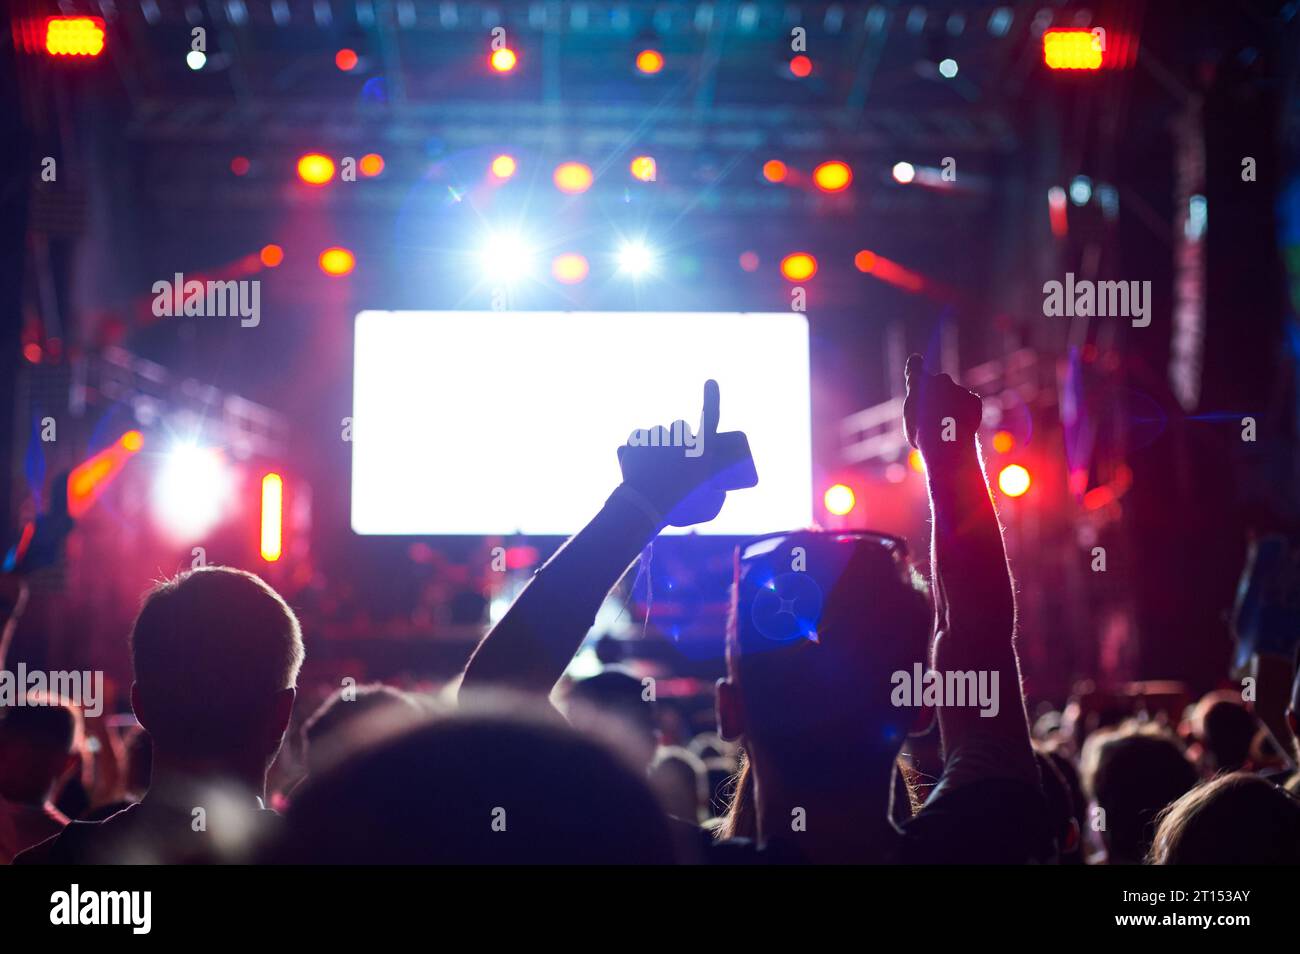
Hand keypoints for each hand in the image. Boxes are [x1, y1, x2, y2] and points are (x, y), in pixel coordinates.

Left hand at [617, 380, 727, 527]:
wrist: (650, 504)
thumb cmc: (680, 504)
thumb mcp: (704, 500)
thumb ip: (712, 495)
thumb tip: (719, 494)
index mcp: (699, 449)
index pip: (711, 415)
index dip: (711, 396)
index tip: (710, 382)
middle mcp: (678, 436)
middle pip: (677, 428)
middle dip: (675, 439)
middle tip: (671, 464)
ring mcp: (655, 437)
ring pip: (654, 435)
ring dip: (653, 447)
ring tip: (651, 472)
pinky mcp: (634, 443)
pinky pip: (632, 442)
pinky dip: (632, 453)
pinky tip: (633, 466)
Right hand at [903, 354, 982, 462]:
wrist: (947, 439)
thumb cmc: (922, 434)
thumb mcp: (911, 423)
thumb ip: (918, 412)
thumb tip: (926, 415)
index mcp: (919, 383)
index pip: (915, 366)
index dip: (915, 365)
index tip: (916, 361)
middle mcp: (939, 380)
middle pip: (938, 384)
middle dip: (937, 395)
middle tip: (933, 417)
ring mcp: (958, 388)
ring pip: (954, 397)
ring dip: (951, 408)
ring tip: (947, 428)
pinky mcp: (973, 399)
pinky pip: (968, 405)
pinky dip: (965, 414)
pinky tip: (959, 428)